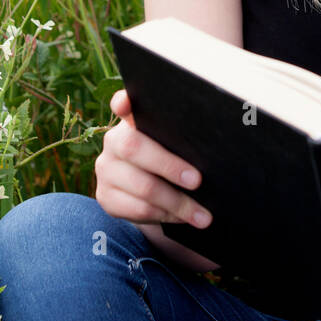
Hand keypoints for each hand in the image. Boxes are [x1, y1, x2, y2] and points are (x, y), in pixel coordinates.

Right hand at [94, 88, 212, 229]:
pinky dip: (165, 216)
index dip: (123, 102)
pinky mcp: (105, 196)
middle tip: (198, 181)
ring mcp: (106, 170)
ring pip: (142, 186)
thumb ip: (182, 138)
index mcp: (132, 122)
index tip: (127, 103)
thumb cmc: (173, 161)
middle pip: (134, 148)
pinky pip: (137, 209)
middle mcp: (113, 141)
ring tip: (202, 215)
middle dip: (170, 166)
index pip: (122, 104)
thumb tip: (215, 139)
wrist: (150, 195)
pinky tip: (182, 218)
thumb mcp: (176, 146)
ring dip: (177, 203)